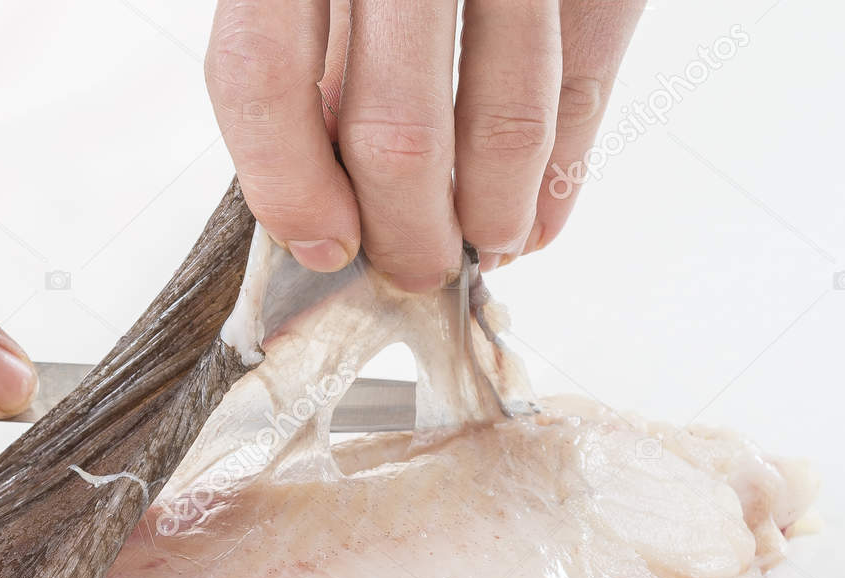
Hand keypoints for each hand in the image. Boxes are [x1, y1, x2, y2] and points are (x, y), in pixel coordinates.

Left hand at [206, 0, 644, 286]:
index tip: (319, 242)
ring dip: (488, 217)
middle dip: (404, 232)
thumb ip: (304, 43)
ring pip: (500, 119)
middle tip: (410, 267)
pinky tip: (540, 217)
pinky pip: (583, 75)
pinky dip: (565, 169)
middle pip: (392, 126)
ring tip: (478, 248)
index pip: (262, 72)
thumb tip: (318, 188)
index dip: (285, 182)